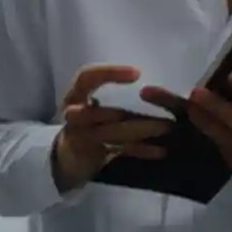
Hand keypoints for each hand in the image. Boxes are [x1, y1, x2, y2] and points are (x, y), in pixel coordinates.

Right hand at [52, 65, 173, 192]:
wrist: (64, 158)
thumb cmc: (85, 122)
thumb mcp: (90, 104)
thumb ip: (112, 94)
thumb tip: (149, 82)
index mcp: (74, 95)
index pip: (86, 77)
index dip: (109, 73)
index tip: (137, 73)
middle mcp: (74, 116)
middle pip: (99, 113)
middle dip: (128, 114)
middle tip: (159, 112)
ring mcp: (81, 137)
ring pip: (112, 134)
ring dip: (140, 130)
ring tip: (166, 128)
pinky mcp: (90, 156)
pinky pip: (119, 152)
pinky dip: (140, 150)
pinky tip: (160, 150)